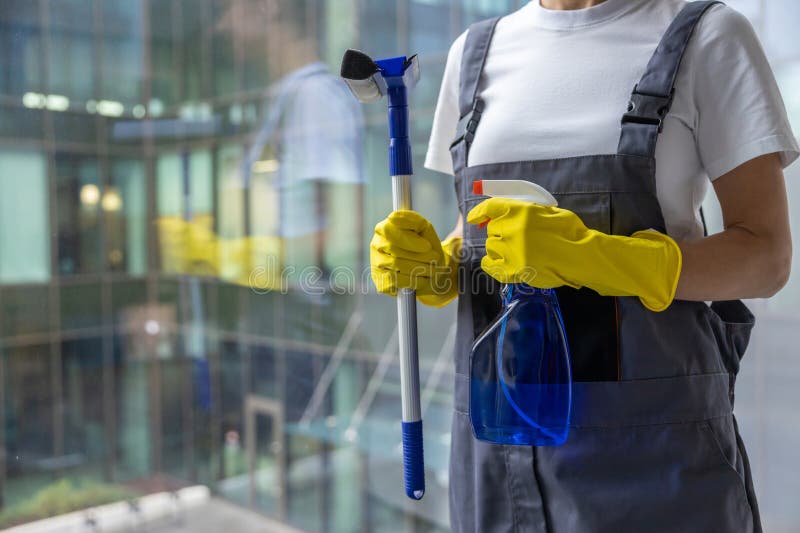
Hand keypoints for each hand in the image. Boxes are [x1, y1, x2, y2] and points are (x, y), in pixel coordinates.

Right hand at [370, 210, 459, 307]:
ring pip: (397, 269)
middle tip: (434, 259)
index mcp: (383, 229)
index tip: (427, 246)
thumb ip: (411, 219)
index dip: (409, 241)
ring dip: (419, 269)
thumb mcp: (424, 228)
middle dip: (419, 257)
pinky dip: (413, 282)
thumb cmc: (425, 245)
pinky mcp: (380, 282)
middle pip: (395, 252)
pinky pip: (396, 283)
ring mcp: (376, 265)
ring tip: (432, 268)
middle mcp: (376, 246)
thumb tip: (392, 217)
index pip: (390, 232)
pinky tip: (421, 278)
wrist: (431, 269)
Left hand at [467, 198, 681, 311]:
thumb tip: (508, 212)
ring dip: (498, 247)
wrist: (582, 256)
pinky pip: (491, 266)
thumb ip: (526, 211)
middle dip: (499, 232)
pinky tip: (496, 262)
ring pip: (491, 247)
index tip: (473, 218)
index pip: (491, 207)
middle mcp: (512, 229)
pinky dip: (491, 263)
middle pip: (492, 229)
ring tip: (514, 251)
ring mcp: (511, 251)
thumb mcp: (548, 211)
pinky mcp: (514, 270)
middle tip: (513, 237)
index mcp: (521, 211)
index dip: (479, 212)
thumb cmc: (570, 232)